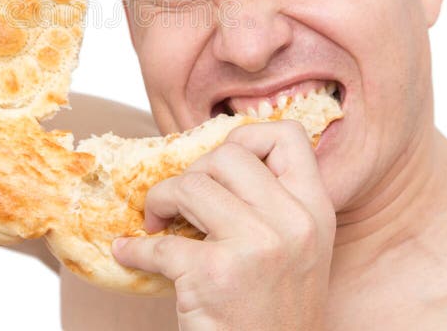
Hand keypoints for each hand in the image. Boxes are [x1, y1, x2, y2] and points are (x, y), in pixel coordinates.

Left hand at [111, 120, 334, 329]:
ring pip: (190, 184)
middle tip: (182, 204)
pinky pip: (160, 244)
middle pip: (227, 153)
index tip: (219, 165)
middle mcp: (293, 223)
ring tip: (158, 224)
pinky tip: (130, 254)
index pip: (288, 135)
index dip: (246, 135)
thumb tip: (214, 158)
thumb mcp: (298, 249)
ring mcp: (256, 247)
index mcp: (315, 210)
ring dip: (161, 200)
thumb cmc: (275, 312)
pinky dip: (135, 249)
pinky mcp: (215, 275)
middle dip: (193, 173)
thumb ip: (272, 202)